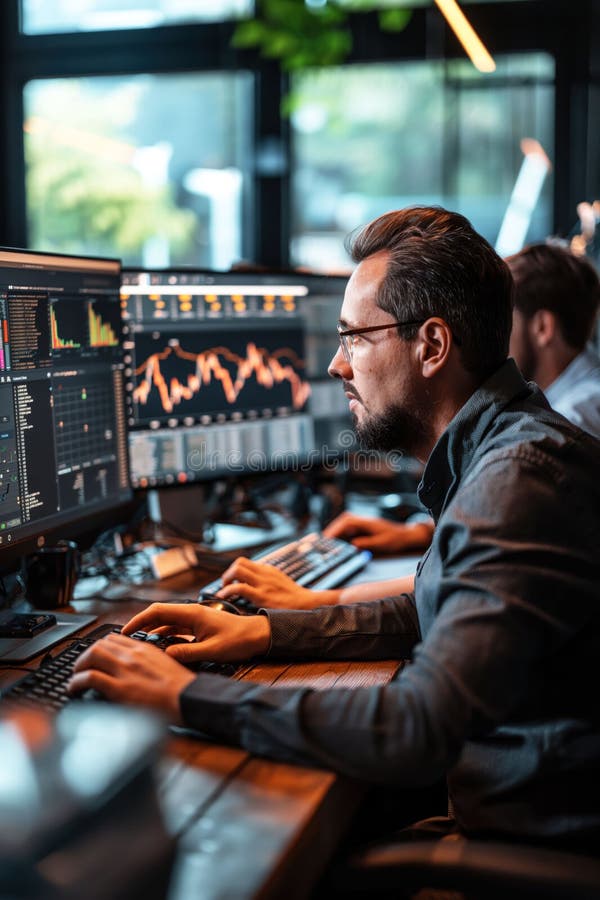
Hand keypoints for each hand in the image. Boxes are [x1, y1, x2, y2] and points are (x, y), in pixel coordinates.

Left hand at [68, 633, 194, 719]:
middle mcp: (133, 655)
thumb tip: (136, 670)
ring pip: (92, 655)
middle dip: (86, 655)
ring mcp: (125, 670)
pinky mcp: (120, 688)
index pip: (115, 638)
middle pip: (100, 644)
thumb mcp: (166, 666)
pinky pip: (90, 677)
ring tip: (76, 676)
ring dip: (79, 666)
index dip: (101, 647)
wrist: (188, 699)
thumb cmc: (182, 689)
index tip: (96, 656)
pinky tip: (74, 689)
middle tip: (82, 667)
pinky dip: (77, 682)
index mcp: (145, 649)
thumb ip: (149, 663)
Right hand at [121, 602, 271, 663]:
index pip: (158, 611)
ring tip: (140, 646)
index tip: (125, 630)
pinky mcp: (199, 627)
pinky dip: (166, 636)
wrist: (258, 635)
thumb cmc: (240, 640)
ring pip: (167, 623)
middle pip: (160, 615)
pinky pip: (177, 629)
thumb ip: (188, 652)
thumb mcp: (213, 650)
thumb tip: (166, 655)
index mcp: (193, 614)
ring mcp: (195, 619)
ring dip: (153, 632)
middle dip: (141, 626)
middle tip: (127, 639)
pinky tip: (161, 648)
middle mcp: (192, 613)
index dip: (139, 620)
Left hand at [219, 558, 323, 609]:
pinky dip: (227, 591)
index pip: (245, 562)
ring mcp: (263, 584)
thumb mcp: (280, 582)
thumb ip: (267, 580)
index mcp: (268, 570)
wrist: (307, 604)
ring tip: (224, 591)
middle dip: (228, 573)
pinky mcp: (262, 596)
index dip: (234, 571)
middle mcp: (264, 574)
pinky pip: (239, 587)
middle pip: (239, 562)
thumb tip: (252, 584)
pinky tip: (224, 597)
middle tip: (226, 585)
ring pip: (236, 570)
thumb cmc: (294, 598)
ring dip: (226, 579)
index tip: (231, 582)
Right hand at [322, 513, 433, 554]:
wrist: (406, 535)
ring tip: (328, 542)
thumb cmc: (396, 539)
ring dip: (337, 531)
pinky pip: (351, 529)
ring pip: (346, 524)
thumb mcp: (382, 543)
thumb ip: (367, 543)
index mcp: (367, 522)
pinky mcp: (365, 529)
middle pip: (344, 520)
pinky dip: (343, 534)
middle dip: (333, 528)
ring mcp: (364, 524)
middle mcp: (364, 521)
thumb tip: (353, 545)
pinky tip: (339, 543)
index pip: (348, 520)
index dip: (337, 527)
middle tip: (324, 540)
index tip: (329, 536)